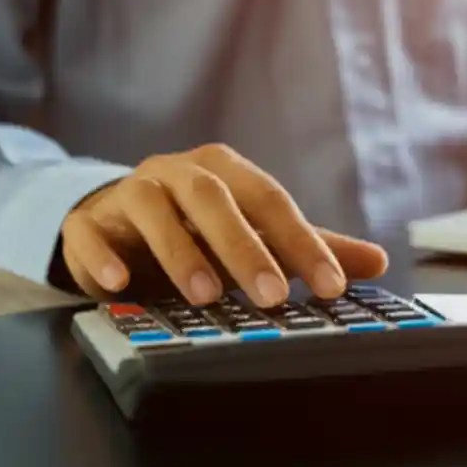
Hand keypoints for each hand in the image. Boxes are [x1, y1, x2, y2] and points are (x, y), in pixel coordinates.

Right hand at [59, 144, 387, 306]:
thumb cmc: (198, 229)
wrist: (118, 224)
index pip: (271, 201)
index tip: (332, 286)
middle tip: (272, 295)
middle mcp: (179, 173)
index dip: (302, 242)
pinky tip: (118, 285)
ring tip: (204, 296)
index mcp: (225, 171)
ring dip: (179, 252)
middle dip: (245, 248)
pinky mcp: (89, 223)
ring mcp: (130, 193)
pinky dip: (102, 256)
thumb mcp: (255, 234)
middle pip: (214, 200)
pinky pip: (90, 233)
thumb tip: (377, 261)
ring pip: (153, 209)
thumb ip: (308, 246)